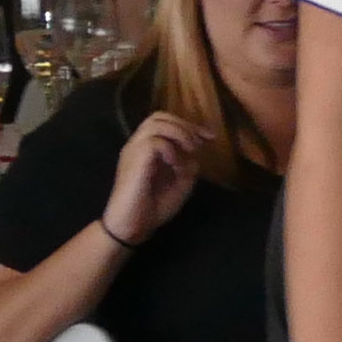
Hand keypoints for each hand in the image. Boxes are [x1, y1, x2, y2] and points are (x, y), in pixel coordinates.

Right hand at [97, 108, 204, 251]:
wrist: (132, 225)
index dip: (189, 125)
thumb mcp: (180, 183)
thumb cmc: (153, 207)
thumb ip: (188, 164)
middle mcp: (137, 144)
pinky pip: (154, 142)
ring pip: (156, 123)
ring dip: (179, 134)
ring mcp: (133, 151)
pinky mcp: (134, 161)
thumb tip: (195, 150)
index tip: (210, 136)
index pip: (165, 122)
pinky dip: (170, 149)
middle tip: (199, 143)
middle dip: (184, 125)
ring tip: (189, 151)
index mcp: (146, 148)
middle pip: (158, 116)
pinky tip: (175, 164)